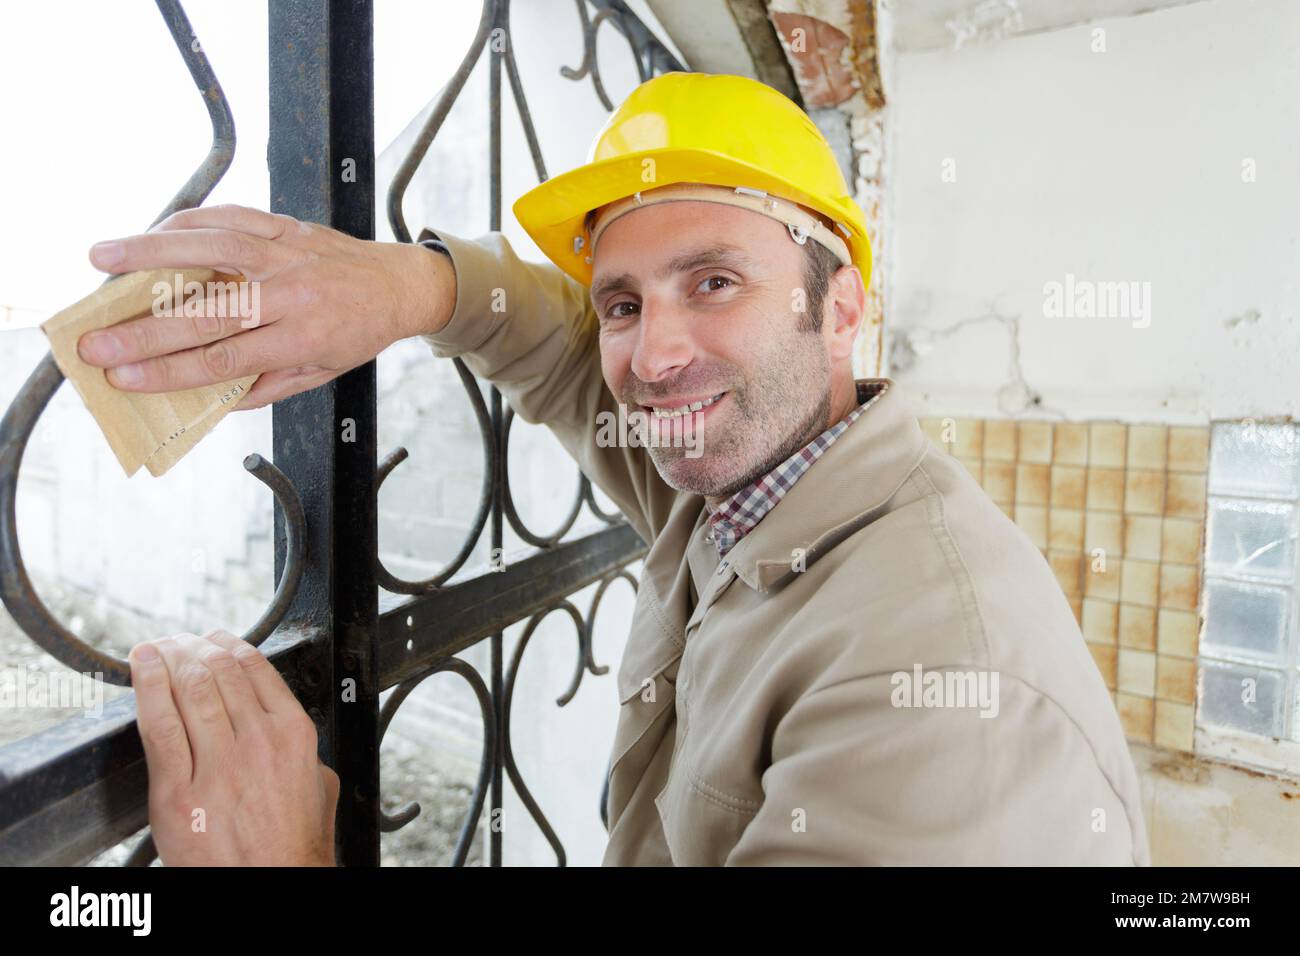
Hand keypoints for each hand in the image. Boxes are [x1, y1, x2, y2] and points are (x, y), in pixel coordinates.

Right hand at [81, 204, 456, 408]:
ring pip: (213, 248)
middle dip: (145, 330)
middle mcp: (293, 293)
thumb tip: (202, 398)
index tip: (122, 378)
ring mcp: (287, 253)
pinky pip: (230, 217)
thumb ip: (263, 385)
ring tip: (100, 260)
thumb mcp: (320, 373)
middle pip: (208, 312)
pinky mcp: (284, 224)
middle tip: (94, 342)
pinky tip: (151, 232)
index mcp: (302, 338)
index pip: (224, 358)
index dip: (169, 371)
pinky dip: (187, 223)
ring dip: (151, 252)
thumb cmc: (356, 333)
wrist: (400, 283)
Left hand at [129, 630, 338, 865]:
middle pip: (217, 672)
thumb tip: (283, 724)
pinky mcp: (178, 792)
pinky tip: (142, 665)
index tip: (214, 639)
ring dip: (170, 658)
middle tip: (180, 640)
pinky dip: (147, 686)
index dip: (229, 644)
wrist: (274, 886)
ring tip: (158, 647)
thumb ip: (303, 747)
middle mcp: (257, 742)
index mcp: (293, 734)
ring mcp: (216, 766)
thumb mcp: (320, 783)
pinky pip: (159, 725)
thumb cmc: (296, 844)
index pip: (255, 669)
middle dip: (194, 646)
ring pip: (189, 689)